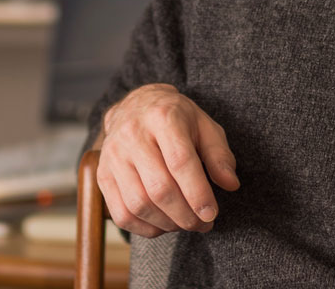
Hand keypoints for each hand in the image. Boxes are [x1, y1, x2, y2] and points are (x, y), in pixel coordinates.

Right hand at [97, 83, 239, 237]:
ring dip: (167, 224)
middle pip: (159, 187)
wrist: (136, 106)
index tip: (211, 214)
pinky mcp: (103, 174)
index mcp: (163, 116)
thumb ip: (219, 154)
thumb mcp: (203, 125)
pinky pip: (122, 214)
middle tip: (203, 224)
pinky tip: (164, 224)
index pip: (180, 161)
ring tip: (186, 223)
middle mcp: (133, 134)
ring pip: (139, 204)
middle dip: (185, 214)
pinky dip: (145, 228)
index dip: (197, 192)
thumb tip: (231, 184)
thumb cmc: (176, 118)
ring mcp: (114, 155)